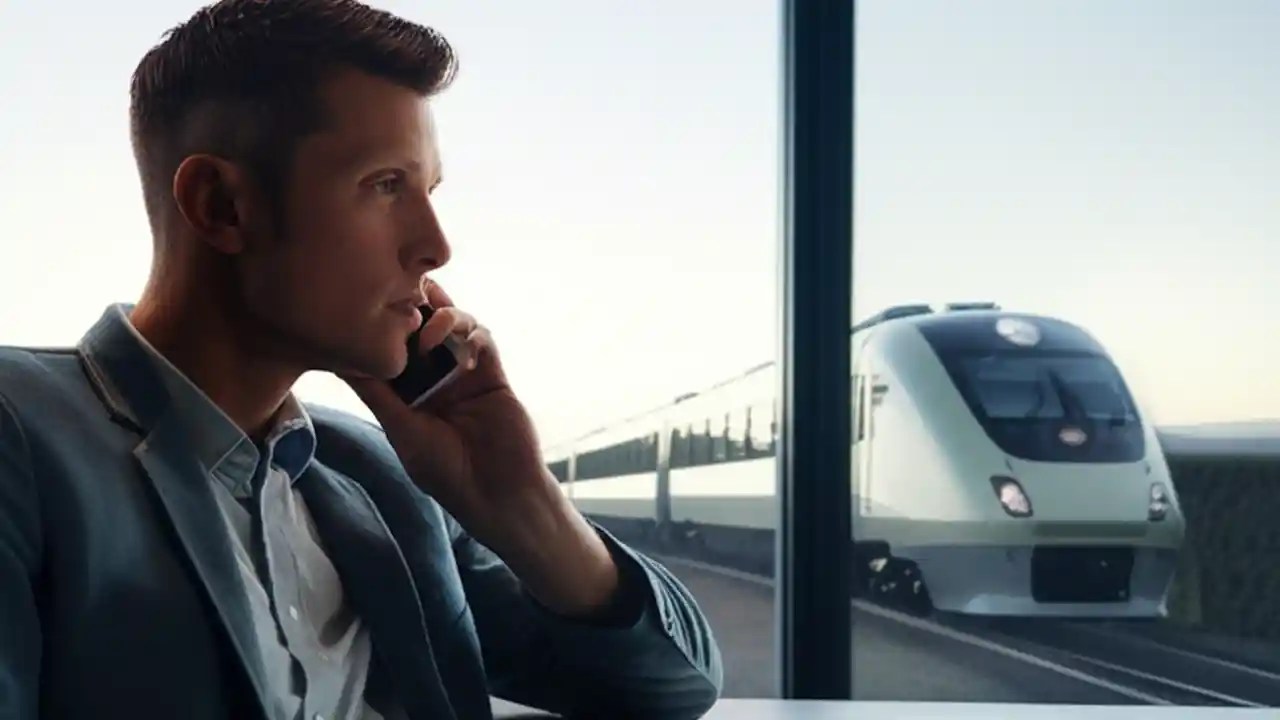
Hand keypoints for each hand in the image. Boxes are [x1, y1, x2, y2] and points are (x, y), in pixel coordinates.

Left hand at [339, 279, 621, 617]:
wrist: (499, 493)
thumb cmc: (447, 472)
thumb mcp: (403, 431)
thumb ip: (377, 394)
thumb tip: (339, 362)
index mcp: (407, 395)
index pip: (391, 350)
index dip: (381, 327)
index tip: (366, 307)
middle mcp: (435, 380)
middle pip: (423, 329)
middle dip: (415, 306)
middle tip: (403, 288)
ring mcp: (465, 375)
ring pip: (454, 327)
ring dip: (443, 317)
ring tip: (430, 327)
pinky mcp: (493, 375)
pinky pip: (484, 341)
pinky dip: (473, 335)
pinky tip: (462, 348)